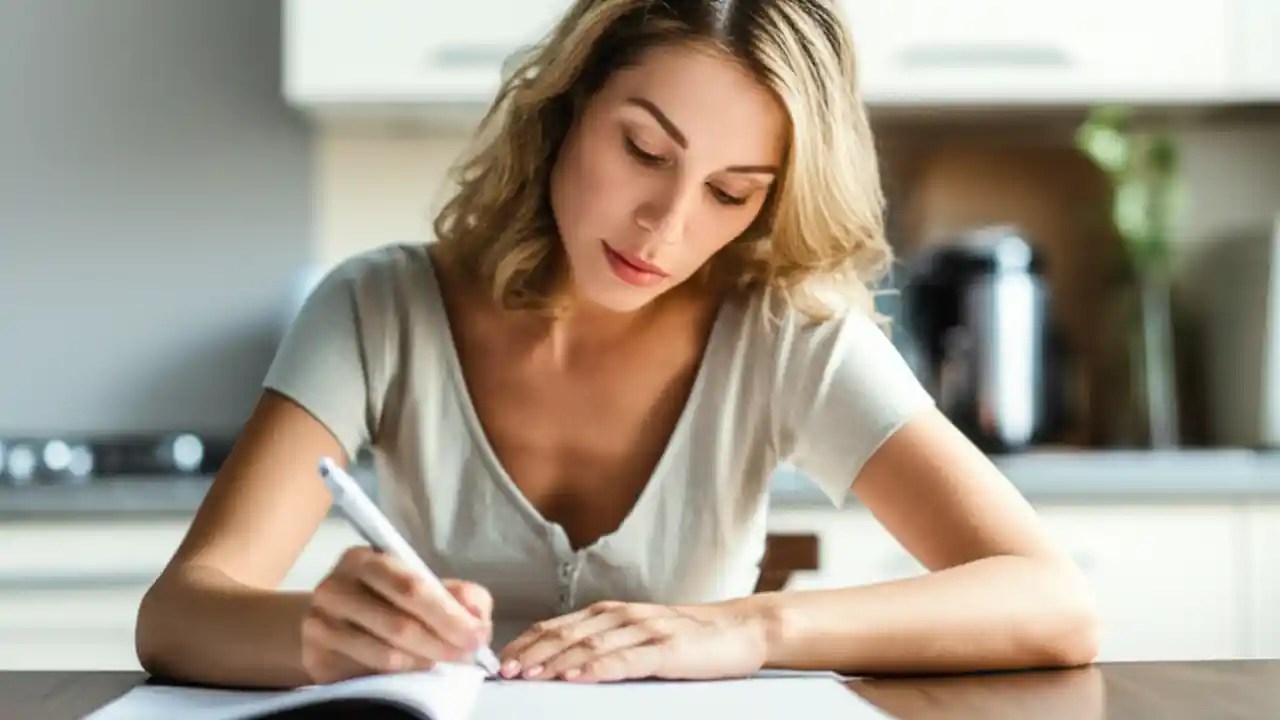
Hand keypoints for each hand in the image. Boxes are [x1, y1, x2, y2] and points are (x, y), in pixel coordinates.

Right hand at [300, 546, 492, 683]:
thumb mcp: (426, 587)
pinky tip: (415, 668)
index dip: (447, 614)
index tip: (475, 635)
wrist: (332, 623)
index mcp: (365, 559)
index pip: (411, 585)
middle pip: (399, 623)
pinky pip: (369, 673)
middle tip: (467, 655)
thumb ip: (460, 596)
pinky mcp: (317, 657)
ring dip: (424, 662)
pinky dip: (402, 674)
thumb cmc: (387, 600)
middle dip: (442, 643)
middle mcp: (335, 587)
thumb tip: (477, 617)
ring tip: (442, 661)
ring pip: (386, 654)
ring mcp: (320, 624)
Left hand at [498, 600, 767, 682]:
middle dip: (533, 655)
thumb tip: (563, 663)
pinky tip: (579, 678)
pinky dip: (599, 668)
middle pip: (568, 634)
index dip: (528, 643)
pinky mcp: (667, 649)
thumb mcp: (640, 636)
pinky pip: (628, 659)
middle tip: (507, 673)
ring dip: (557, 662)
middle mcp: (624, 616)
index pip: (559, 626)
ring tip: (532, 677)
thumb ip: (606, 643)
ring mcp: (646, 630)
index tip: (503, 662)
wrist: (741, 628)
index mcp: (613, 613)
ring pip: (591, 646)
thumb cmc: (689, 638)